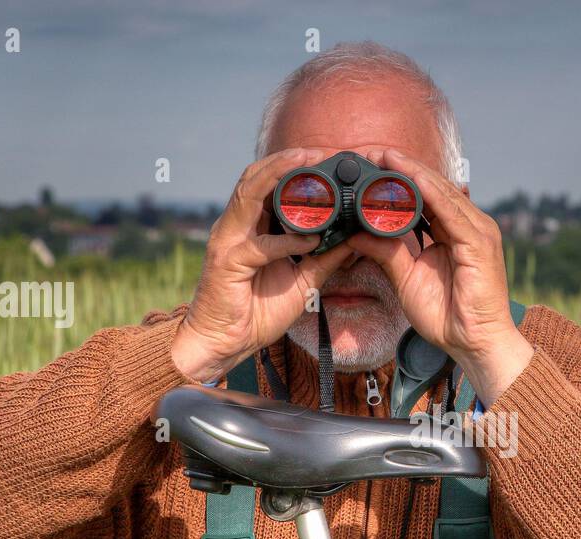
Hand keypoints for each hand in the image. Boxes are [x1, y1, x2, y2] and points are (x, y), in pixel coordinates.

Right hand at [171, 148, 352, 382]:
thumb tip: (355, 239)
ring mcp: (228, 239)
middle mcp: (237, 225)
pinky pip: (260, 244)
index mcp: (252, 226)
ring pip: (250, 192)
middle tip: (324, 152)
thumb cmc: (257, 312)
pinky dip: (287, 239)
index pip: (270, 182)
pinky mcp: (228, 261)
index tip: (329, 160)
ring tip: (310, 163)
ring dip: (280, 174)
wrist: (224, 343)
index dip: (296, 165)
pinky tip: (311, 238)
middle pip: (257, 175)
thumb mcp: (302, 281)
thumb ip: (326, 259)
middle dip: (290, 159)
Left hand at [346, 147, 532, 405]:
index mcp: (454, 231)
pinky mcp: (480, 241)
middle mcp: (469, 224)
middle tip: (369, 151)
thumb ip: (387, 252)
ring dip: (411, 172)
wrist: (474, 344)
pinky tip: (408, 177)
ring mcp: (478, 230)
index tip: (368, 165)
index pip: (425, 196)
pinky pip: (450, 210)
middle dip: (401, 167)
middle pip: (433, 186)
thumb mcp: (406, 279)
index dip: (398, 178)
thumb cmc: (447, 317)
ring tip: (382, 155)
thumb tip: (358, 233)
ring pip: (440, 191)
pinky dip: (428, 192)